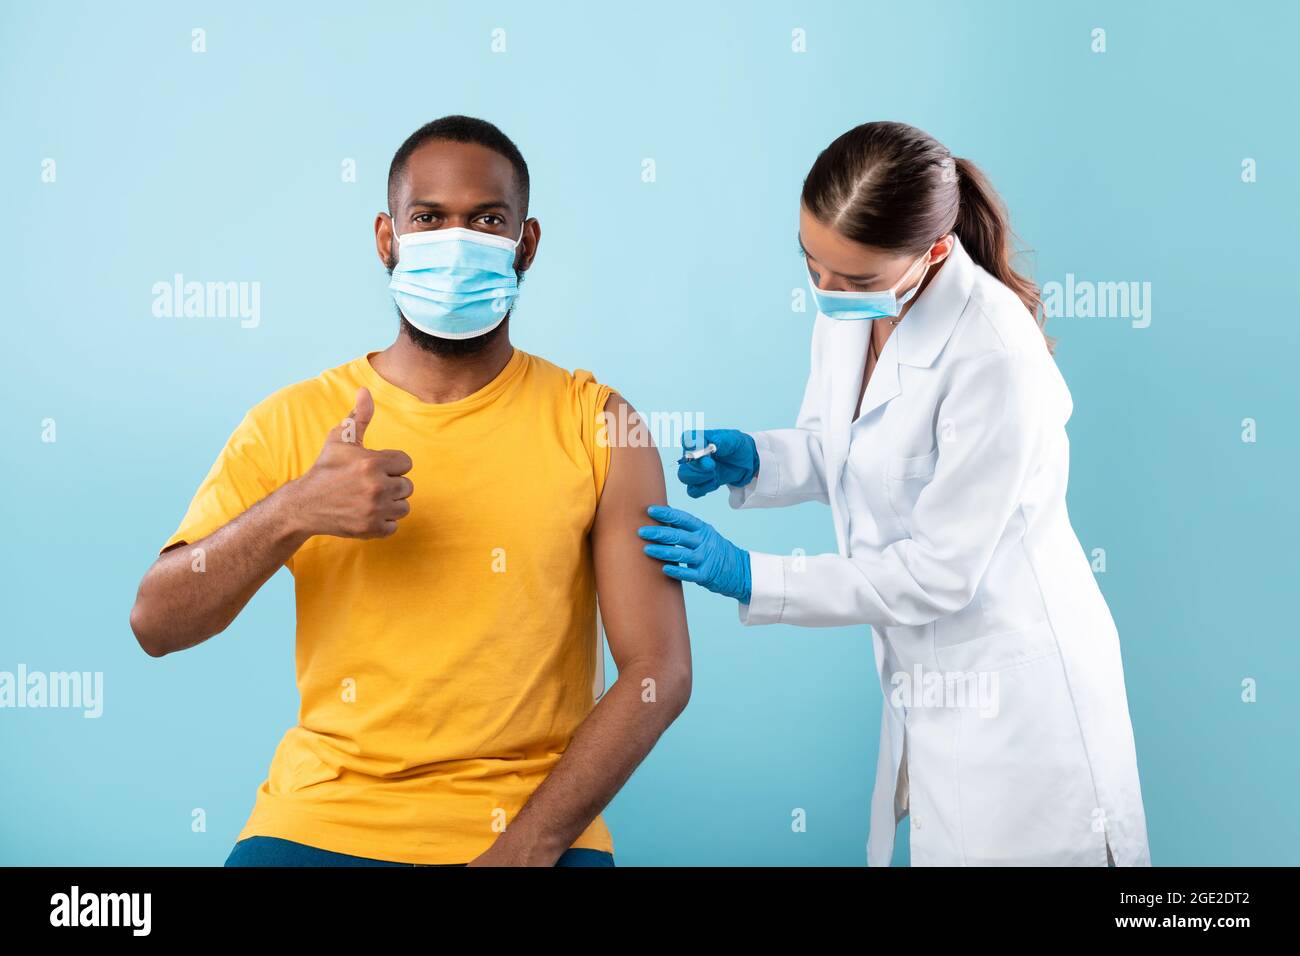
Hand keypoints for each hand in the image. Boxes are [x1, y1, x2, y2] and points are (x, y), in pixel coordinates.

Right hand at [289, 387, 414, 538]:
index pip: (406, 463)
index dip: (391, 464)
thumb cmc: (325, 468)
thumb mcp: (340, 439)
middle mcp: (376, 487)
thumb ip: (359, 416)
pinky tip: (366, 513)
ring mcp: (375, 510)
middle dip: (391, 484)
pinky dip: (383, 522)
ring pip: (403, 506)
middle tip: (369, 485)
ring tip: (369, 499)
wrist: (305, 504)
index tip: (374, 467)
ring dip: (390, 503)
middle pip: (407, 486)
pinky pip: (394, 525)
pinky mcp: (372, 529)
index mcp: (373, 463)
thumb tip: (365, 391)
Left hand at [638, 505, 751, 602]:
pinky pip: (688, 573)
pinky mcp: (705, 575)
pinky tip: (664, 569)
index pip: (682, 518)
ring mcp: (705, 558)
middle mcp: (703, 542)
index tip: (650, 510)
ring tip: (646, 549)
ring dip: (662, 551)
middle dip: (658, 533)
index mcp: (702, 529)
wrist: (738, 569)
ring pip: (681, 554)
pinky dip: (676, 571)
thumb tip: (662, 512)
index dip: (666, 514)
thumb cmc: (714, 549)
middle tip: (641, 531)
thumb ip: (685, 527)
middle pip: (678, 536)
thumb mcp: (703, 533)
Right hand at [676, 429, 758, 498]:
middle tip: (712, 466)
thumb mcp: (733, 440)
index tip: (704, 449)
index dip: (691, 445)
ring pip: (685, 477)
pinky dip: (703, 488)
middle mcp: (693, 454)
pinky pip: (693, 491)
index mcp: (699, 438)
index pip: (686, 439)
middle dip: (696, 467)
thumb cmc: (737, 445)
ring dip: (700, 478)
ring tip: (715, 474)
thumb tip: (712, 445)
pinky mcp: (701, 482)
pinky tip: (714, 481)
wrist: (746, 460)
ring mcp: (696, 469)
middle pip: (683, 461)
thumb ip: (721, 441)